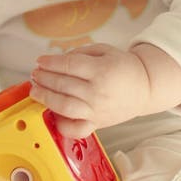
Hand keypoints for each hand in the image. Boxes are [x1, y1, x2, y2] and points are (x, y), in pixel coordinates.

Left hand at [29, 43, 151, 137]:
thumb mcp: (104, 51)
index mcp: (102, 70)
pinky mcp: (97, 124)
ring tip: (35, 91)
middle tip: (35, 74)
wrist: (145, 88)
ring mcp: (97, 110)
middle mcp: (98, 92)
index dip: (50, 63)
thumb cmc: (123, 67)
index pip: (68, 66)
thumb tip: (56, 61)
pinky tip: (52, 114)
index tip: (40, 61)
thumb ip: (80, 53)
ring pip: (64, 106)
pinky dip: (61, 125)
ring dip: (45, 98)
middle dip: (44, 78)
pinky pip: (75, 129)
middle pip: (63, 85)